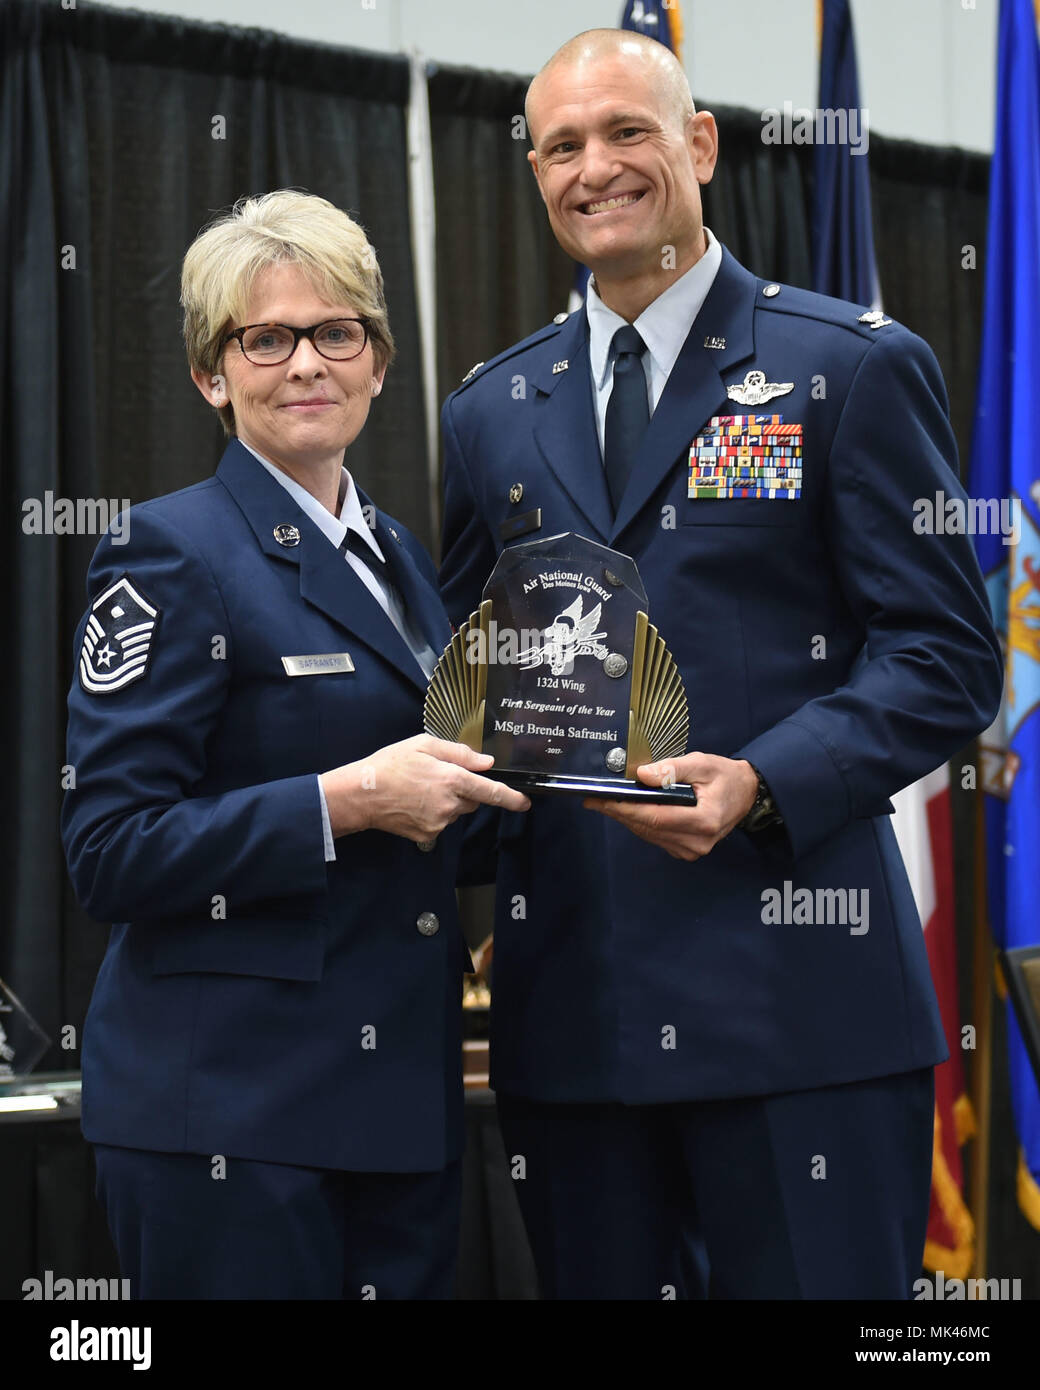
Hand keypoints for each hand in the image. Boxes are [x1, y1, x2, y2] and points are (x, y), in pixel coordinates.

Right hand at [321, 733, 529, 843]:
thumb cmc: (390, 764)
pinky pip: (441, 823)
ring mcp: (439, 822)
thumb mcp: (424, 745)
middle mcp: (450, 804)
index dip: (512, 798)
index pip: (492, 791)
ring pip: (457, 811)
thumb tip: (485, 762)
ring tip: (421, 788)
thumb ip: (459, 753)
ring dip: (448, 801)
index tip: (525, 802)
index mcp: (453, 779)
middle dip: (465, 790)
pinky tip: (414, 803)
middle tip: (438, 777)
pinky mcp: (428, 834)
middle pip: (473, 800)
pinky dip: (434, 813)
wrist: (361, 794)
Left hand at [584, 753, 757, 861]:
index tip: (602, 800)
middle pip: (649, 828)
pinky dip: (641, 824)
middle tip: (595, 799)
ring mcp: (692, 850)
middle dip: (620, 813)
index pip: (656, 817)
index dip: (626, 809)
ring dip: (627, 819)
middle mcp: (698, 841)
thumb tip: (641, 776)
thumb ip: (671, 769)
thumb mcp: (702, 763)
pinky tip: (629, 811)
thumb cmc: (725, 777)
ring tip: (607, 803)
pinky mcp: (686, 851)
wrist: (745, 794)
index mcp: (705, 820)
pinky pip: (656, 837)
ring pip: (649, 834)